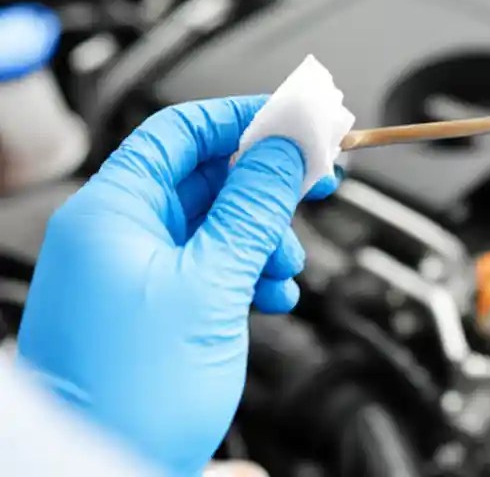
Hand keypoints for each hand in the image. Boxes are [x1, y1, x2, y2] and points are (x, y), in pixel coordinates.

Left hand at [17, 97, 327, 474]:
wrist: (100, 473)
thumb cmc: (130, 390)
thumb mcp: (212, 283)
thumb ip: (254, 207)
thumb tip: (286, 147)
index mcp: (113, 211)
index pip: (181, 130)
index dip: (244, 119)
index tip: (301, 120)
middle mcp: (116, 233)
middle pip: (204, 176)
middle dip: (265, 187)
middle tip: (317, 185)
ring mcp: (132, 272)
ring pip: (215, 224)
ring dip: (263, 238)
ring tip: (286, 267)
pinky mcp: (151, 307)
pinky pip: (210, 266)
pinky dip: (248, 273)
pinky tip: (271, 297)